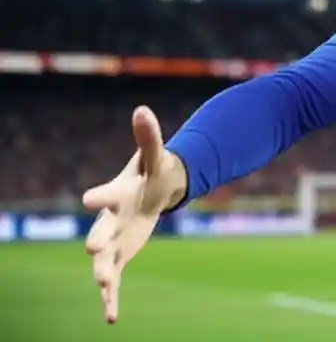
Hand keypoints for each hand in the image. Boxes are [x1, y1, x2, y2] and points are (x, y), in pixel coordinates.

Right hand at [82, 105, 187, 323]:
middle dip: (98, 239)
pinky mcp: (120, 257)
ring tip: (105, 286)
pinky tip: (110, 319)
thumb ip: (149, 136)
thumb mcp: (154, 157)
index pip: (106, 194)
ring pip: (104, 261)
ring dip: (104, 273)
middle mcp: (109, 220)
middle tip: (94, 248)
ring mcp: (113, 241)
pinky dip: (111, 300)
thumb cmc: (150, 173)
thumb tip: (142, 109)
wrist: (149, 193)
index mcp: (116, 194)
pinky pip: (114, 281)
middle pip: (101, 231)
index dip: (98, 196)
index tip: (89, 199)